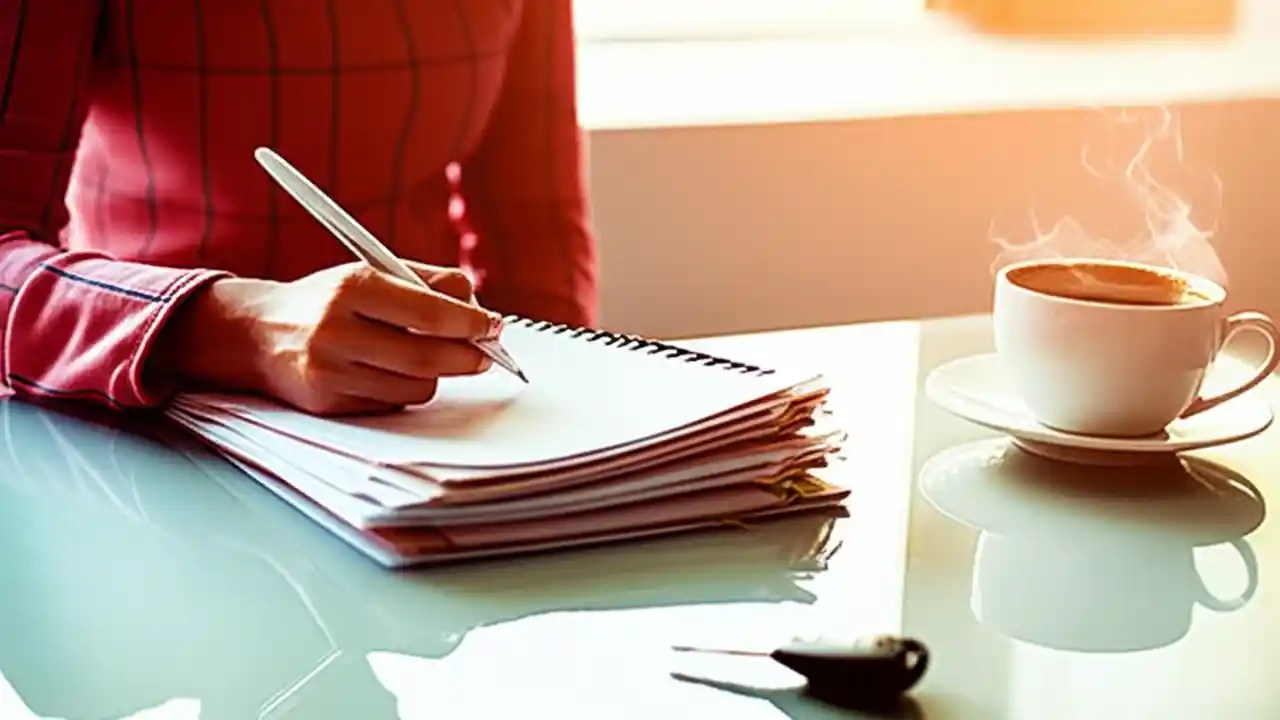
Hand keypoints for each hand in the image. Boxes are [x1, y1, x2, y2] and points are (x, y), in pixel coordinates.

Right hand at [155, 262, 501, 414]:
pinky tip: (391, 371)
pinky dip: (404, 389)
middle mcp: (337, 329)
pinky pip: (393, 404)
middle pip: (428, 356)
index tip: (492, 326)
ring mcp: (331, 372)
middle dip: (468, 357)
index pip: (430, 311)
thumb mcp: (371, 272)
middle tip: (484, 353)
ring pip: (416, 387)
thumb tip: (477, 306)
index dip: (471, 323)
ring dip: (435, 374)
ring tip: (427, 356)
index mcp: (353, 286)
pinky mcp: (329, 404)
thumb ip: (427, 282)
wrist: (257, 334)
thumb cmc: (326, 300)